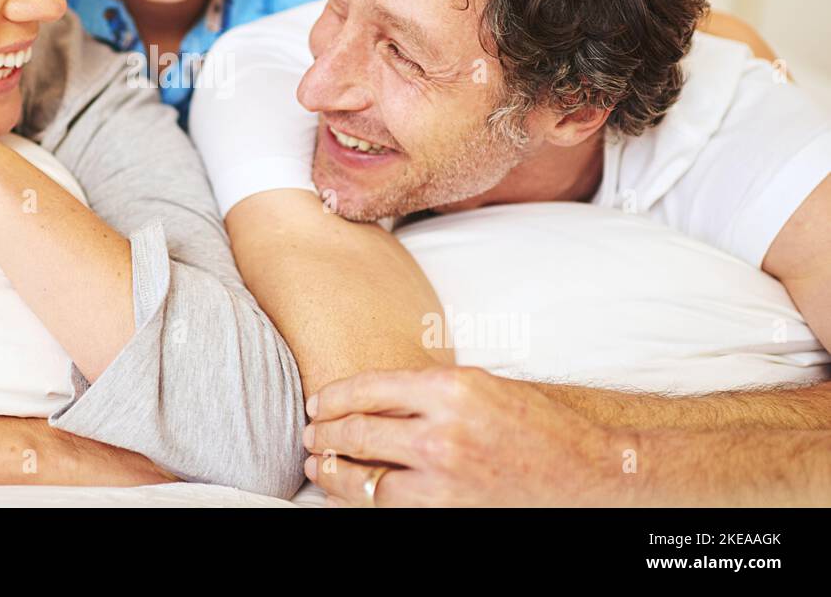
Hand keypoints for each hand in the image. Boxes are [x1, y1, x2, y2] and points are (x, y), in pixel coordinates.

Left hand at [303, 366, 632, 506]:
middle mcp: (442, 431)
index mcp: (450, 389)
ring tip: (318, 465)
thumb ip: (428, 390)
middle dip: (326, 434)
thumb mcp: (483, 387)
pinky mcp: (449, 512)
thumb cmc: (539, 426)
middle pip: (359, 432)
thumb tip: (375, 397)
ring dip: (333, 472)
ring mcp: (444, 478)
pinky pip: (390, 509)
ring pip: (366, 479)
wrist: (589, 474)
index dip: (334, 396)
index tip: (318, 403)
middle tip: (310, 434)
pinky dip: (361, 503)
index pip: (369, 388)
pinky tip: (349, 496)